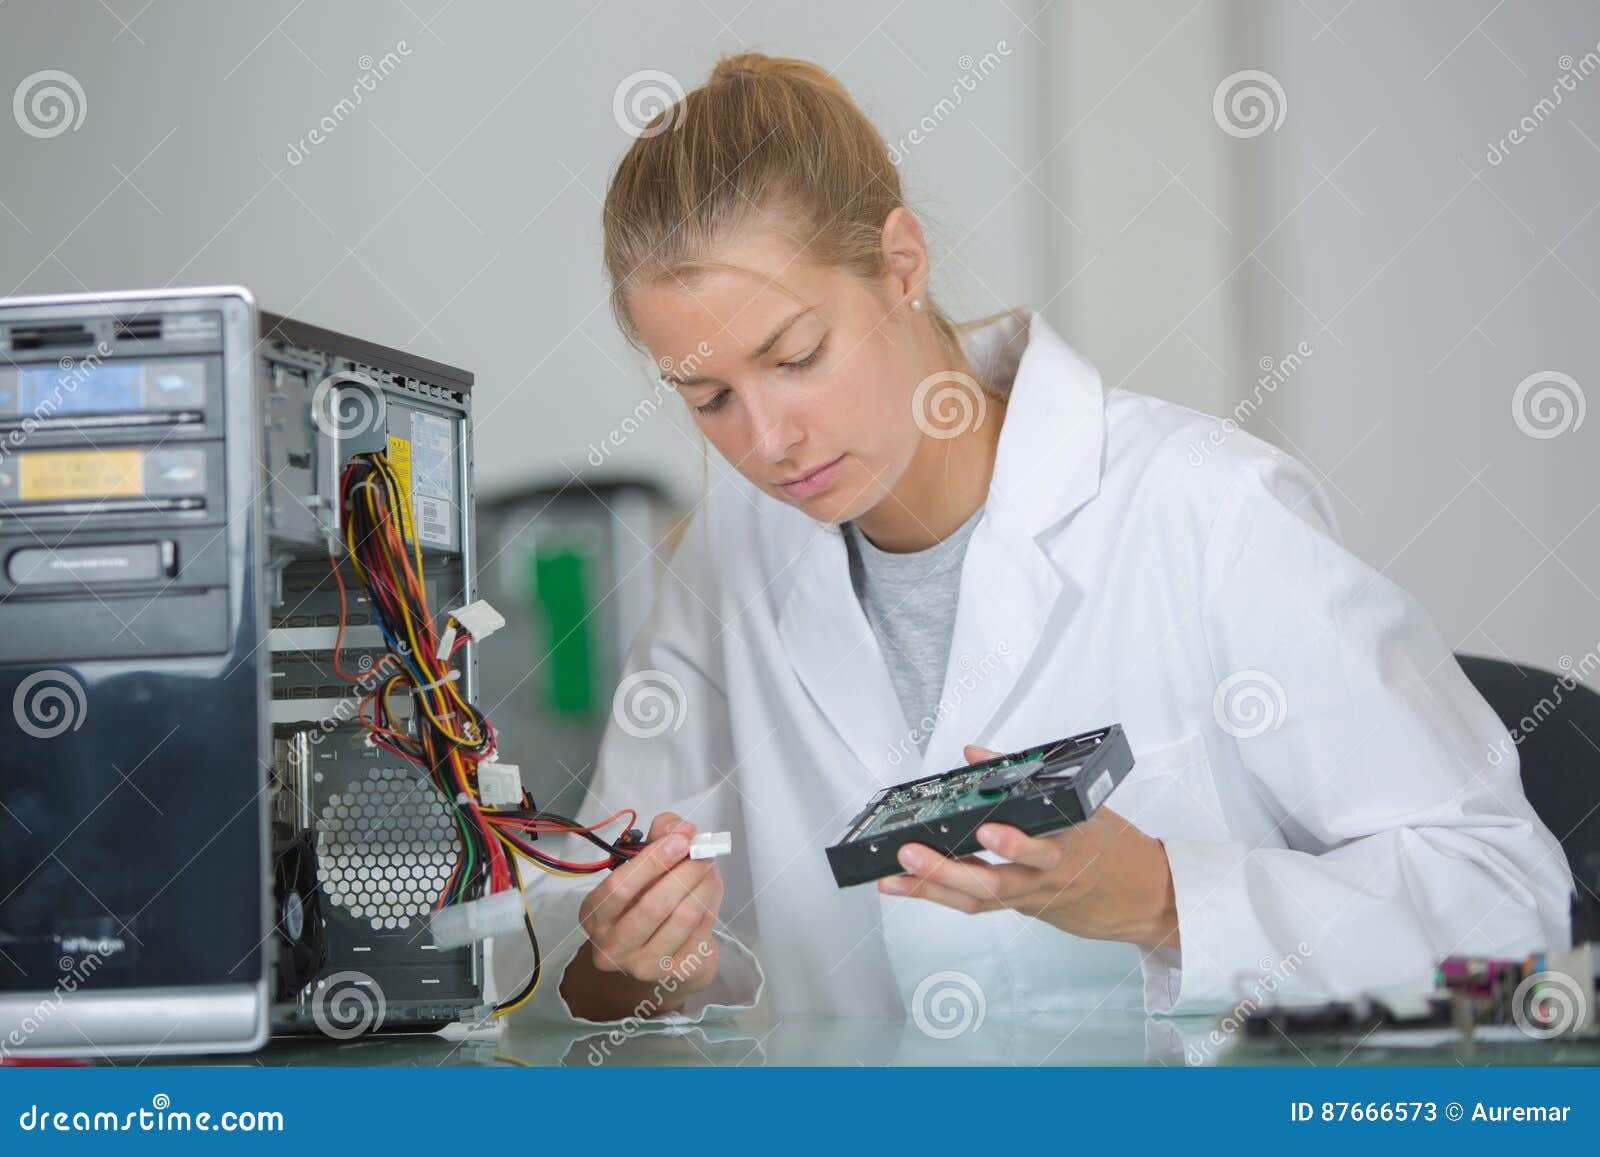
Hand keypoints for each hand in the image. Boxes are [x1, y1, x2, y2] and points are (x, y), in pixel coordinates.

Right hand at [575, 811, 722, 992]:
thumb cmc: (647, 898)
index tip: (681, 839)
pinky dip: (712, 902)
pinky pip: (701, 931)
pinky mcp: (674, 973)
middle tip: (703, 851)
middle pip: (653, 906)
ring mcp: (642, 965)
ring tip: (709, 865)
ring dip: (703, 885)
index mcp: (594, 914)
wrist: (664, 949)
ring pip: (682, 919)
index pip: (619, 887)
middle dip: (684, 872)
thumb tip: (682, 829)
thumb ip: (658, 836)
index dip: (653, 861)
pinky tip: (712, 886)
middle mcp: (612, 946)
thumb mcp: (644, 864)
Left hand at [878, 745, 1179, 950]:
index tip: (988, 828)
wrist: (1142, 896)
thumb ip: (1022, 776)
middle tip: (912, 853)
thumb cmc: (1110, 844)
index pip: (1042, 845)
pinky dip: (941, 894)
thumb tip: (975, 753)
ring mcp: (1033, 896)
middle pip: (997, 882)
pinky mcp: (1022, 906)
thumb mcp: (1080, 802)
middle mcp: (1048, 876)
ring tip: (893, 876)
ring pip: (980, 898)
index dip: (1015, 843)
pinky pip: (979, 904)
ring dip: (933, 887)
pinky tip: (907, 885)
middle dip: (949, 870)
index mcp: (1070, 843)